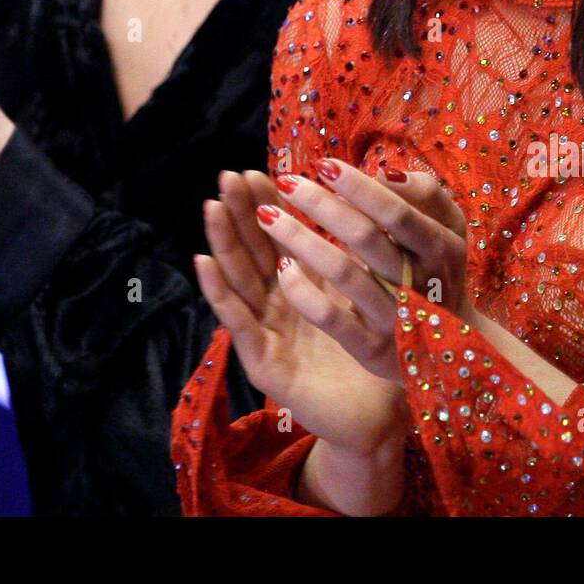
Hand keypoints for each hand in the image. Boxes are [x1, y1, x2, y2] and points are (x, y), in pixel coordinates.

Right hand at [195, 170, 405, 474]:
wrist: (379, 415)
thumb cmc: (373, 350)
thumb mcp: (363, 290)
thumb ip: (350, 250)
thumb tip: (350, 194)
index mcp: (299, 285)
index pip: (276, 237)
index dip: (264, 203)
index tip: (255, 168)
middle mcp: (276, 305)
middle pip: (251, 251)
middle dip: (238, 212)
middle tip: (227, 176)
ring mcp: (265, 333)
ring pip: (238, 279)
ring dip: (222, 241)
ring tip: (210, 206)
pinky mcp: (262, 363)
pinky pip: (237, 322)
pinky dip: (218, 290)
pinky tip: (204, 261)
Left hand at [262, 157, 470, 334]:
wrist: (454, 344)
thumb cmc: (438, 268)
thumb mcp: (449, 227)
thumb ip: (426, 194)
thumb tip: (384, 173)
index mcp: (439, 248)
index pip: (397, 212)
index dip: (360, 187)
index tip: (323, 165)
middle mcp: (420, 284)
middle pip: (366, 237)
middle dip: (321, 205)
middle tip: (285, 181)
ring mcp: (396, 320)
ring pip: (343, 273)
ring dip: (301, 239)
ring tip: (267, 215)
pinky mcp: (373, 349)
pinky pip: (331, 319)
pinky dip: (303, 291)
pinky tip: (281, 266)